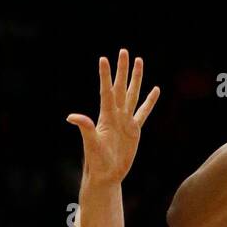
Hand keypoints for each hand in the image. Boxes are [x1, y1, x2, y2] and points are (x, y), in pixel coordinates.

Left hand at [68, 49, 158, 183]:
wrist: (107, 175)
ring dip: (136, 79)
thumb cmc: (96, 161)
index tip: (103, 59)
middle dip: (122, 70)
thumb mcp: (91, 144)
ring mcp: (126, 121)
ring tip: (139, 61)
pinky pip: (144, 112)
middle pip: (120, 87)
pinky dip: (149, 101)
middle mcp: (116, 115)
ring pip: (133, 94)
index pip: (106, 92)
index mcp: (105, 116)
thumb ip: (84, 128)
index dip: (105, 76)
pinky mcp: (134, 129)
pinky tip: (155, 90)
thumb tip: (71, 117)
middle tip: (124, 51)